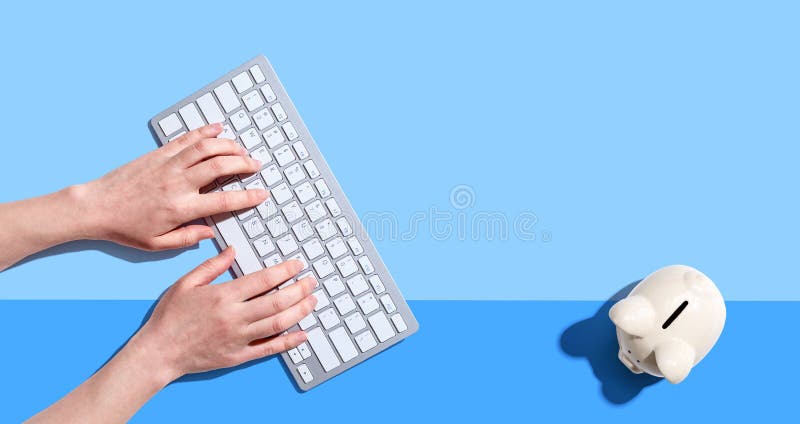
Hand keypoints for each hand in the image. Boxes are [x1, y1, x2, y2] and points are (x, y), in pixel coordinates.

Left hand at [78, 123, 266, 250]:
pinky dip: (204, 132)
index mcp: (182, 208)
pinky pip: (185, 139)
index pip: (224, 201)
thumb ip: (188, 238)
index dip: (248, 197)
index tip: (261, 194)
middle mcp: (178, 183)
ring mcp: (168, 165)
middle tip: (255, 165)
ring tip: (241, 149)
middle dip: (244, 163)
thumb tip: (211, 232)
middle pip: (220, 166)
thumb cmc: (125, 227)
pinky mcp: (158, 154)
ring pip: (206, 147)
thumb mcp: (158, 244)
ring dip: (228, 145)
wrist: (95, 207)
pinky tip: (217, 129)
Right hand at [134, 248, 316, 379]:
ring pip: (277, 324)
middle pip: (276, 302)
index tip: (297, 265)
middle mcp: (234, 317)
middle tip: (312, 281)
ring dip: (299, 311)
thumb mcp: (186, 283)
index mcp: (223, 296)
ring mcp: (238, 338)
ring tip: (312, 301)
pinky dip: (289, 342)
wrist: (158, 352)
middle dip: (299, 289)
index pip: (263, 281)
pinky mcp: (238, 356)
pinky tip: (303, 334)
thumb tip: (232, 249)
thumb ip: (212, 266)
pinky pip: (269, 348)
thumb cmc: (170, 317)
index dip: (284, 271)